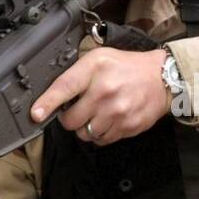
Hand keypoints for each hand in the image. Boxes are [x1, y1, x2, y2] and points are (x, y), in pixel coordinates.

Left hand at [30, 47, 170, 144]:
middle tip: (79, 108)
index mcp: (95, 70)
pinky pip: (102, 140)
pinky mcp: (127, 127)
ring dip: (86, 127)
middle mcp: (105, 92)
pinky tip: (108, 120)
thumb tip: (53, 96)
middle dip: (70, 117)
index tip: (36, 114)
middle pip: (71, 120)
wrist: (163, 79)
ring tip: (97, 114)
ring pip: (85, 133)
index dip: (47, 103)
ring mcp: (117, 112)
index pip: (65, 88)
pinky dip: (100, 134)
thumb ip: (76, 74)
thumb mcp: (99, 58)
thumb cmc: (127, 67)